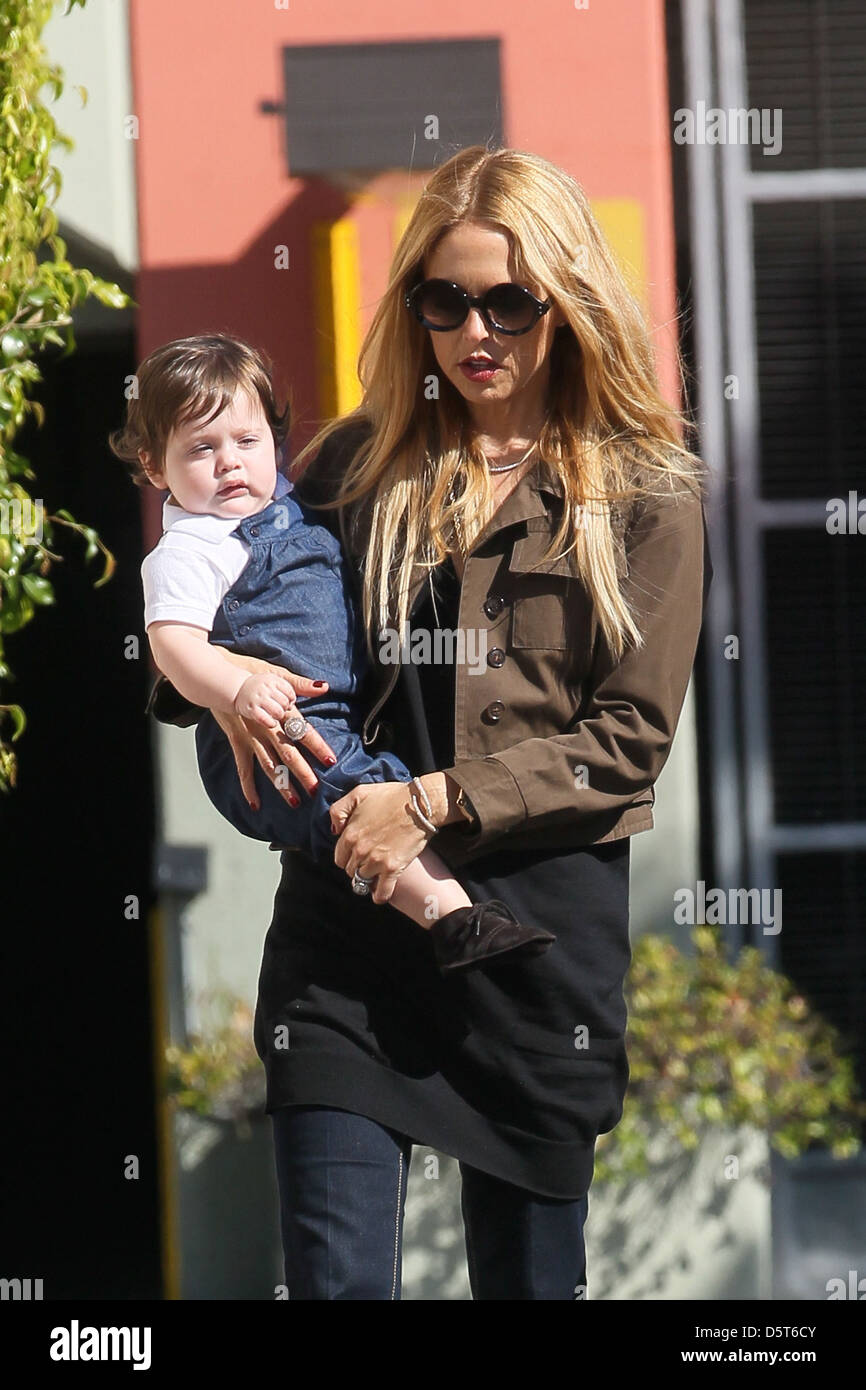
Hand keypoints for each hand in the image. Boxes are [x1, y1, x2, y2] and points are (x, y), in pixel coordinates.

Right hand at [211, 669, 337, 806]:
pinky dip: (248, 787)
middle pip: (288, 753)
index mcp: (281, 711)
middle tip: (315, 789)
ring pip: (269, 765)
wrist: (220, 677)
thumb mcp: (277, 674)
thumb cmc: (250, 674)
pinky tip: (255, 804)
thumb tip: (323, 687)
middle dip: (303, 773)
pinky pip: (243, 767)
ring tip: (294, 802)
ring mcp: (251, 736)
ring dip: (281, 785)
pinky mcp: (237, 741)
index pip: (304, 732)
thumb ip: (301, 685)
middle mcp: (268, 727)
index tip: (331, 761)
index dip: (318, 747)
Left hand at [329, 782, 433, 904]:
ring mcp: (376, 861)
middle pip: (350, 870)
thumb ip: (339, 810)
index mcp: (349, 834)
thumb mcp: (358, 793)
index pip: (339, 857)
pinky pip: (381, 892)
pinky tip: (381, 892)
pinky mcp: (393, 868)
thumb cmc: (391, 796)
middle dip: (358, 866)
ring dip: (369, 877)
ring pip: (363, 880)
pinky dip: (380, 895)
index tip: (357, 852)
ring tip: (378, 870)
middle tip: (369, 859)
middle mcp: (359, 850)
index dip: (348, 855)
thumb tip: (335, 830)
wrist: (420, 804)